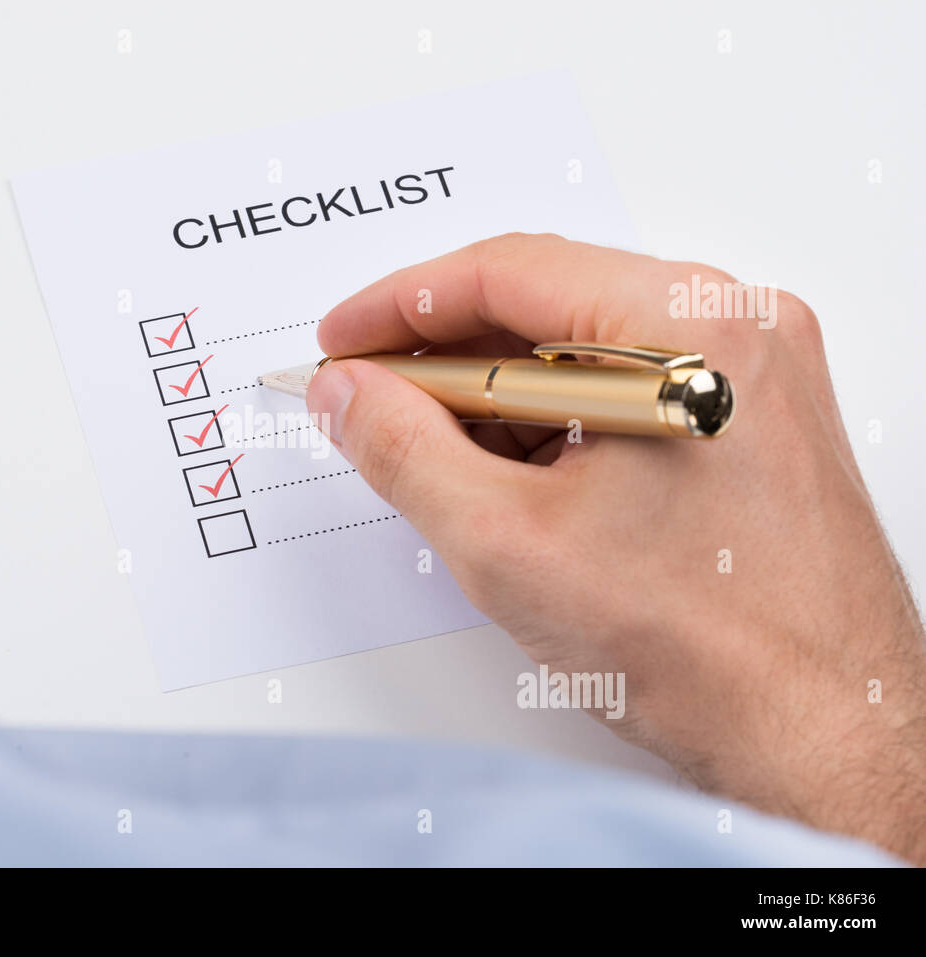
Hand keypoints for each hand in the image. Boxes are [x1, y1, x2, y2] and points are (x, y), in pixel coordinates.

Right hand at [308, 233, 925, 861]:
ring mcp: (751, 373)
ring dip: (497, 392)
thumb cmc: (711, 652)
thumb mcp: (504, 542)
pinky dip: (555, 417)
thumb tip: (350, 395)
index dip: (401, 304)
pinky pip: (626, 385)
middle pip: (547, 301)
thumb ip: (403, 449)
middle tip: (369, 396)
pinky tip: (510, 471)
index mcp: (685, 328)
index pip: (507, 270)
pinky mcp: (752, 418)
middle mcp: (734, 328)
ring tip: (435, 453)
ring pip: (584, 346)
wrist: (824, 735)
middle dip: (444, 356)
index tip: (345, 338)